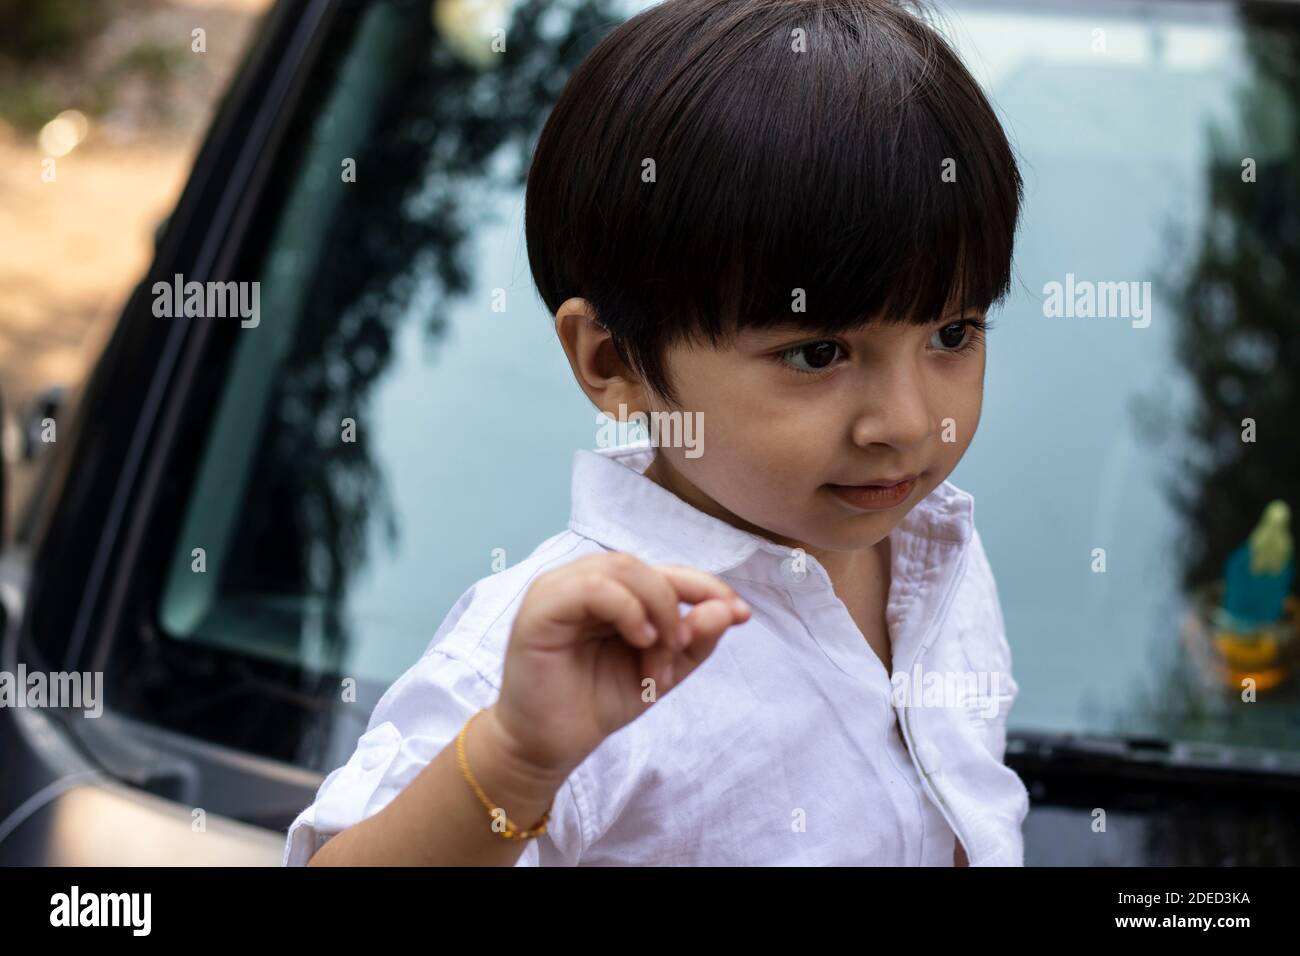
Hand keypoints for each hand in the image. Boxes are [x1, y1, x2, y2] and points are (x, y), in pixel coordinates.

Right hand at [491, 551, 750, 777]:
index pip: (664, 571)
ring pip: (622, 568)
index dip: (705, 586)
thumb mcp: (662, 671)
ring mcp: (558, 589)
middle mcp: (583, 581)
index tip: (742, 614)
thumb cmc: (597, 701)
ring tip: (660, 652)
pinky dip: (627, 609)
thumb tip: (729, 609)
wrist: (550, 745)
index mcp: (611, 591)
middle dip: (678, 604)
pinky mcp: (541, 607)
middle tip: (682, 649)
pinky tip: (641, 639)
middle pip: (645, 566)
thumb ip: (694, 640)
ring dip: (656, 609)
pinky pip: (592, 587)